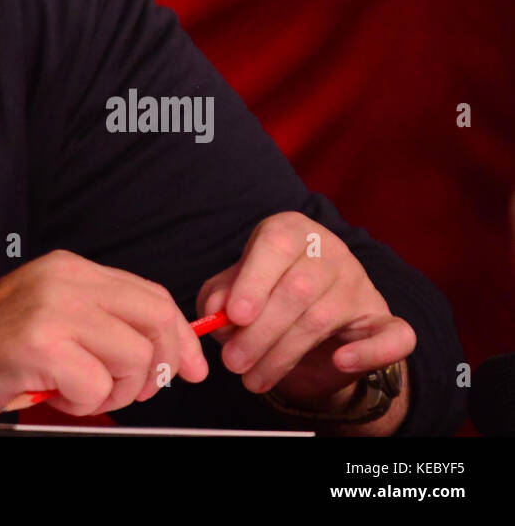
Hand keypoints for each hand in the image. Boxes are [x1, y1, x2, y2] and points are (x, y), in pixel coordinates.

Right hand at [0, 249, 208, 423]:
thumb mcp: (48, 314)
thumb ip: (99, 320)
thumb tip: (163, 349)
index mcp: (68, 268)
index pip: (151, 295)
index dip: (179, 336)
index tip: (190, 366)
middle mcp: (64, 280)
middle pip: (154, 319)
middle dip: (159, 366)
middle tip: (133, 390)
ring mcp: (52, 310)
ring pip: (133, 358)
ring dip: (113, 391)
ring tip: (73, 389)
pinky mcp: (40, 345)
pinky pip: (97, 387)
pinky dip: (82, 404)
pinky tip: (52, 394)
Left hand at [197, 212, 415, 412]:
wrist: (313, 317)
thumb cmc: (265, 293)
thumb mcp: (235, 288)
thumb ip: (220, 295)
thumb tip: (215, 312)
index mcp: (291, 230)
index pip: (275, 245)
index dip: (253, 281)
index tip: (234, 316)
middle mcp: (329, 250)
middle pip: (297, 289)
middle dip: (260, 331)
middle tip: (234, 362)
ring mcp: (360, 283)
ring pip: (323, 318)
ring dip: (283, 354)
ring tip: (252, 379)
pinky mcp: (384, 318)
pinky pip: (393, 335)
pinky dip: (370, 351)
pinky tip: (340, 362)